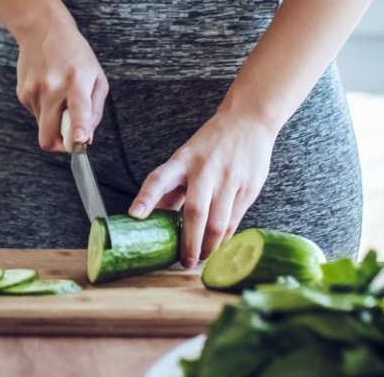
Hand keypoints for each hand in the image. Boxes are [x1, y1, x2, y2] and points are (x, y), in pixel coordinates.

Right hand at [12, 16, 107, 152]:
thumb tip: (86, 139)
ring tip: (60, 96)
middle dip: (61, 145)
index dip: (78, 127)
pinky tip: (49, 90)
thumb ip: (94, 111)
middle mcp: (52, 87)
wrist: (42, 29)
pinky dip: (45, 110)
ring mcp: (33, 91)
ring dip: (54, 122)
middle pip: (49, 136)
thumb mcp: (97, 78)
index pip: (78, 108)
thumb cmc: (75, 55)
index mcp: (76, 81)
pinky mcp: (22, 94)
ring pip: (43, 128)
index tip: (79, 139)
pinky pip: (36, 115)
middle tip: (72, 136)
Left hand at [128, 111, 276, 267]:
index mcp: (182, 160)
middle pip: (195, 211)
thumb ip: (171, 187)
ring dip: (209, 246)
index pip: (159, 178)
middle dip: (189, 242)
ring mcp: (228, 179)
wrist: (249, 121)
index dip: (145, 197)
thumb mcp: (186, 158)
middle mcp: (204, 169)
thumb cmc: (211, 144)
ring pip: (217, 222)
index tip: (135, 215)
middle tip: (184, 261)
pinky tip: (219, 246)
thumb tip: (151, 216)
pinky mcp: (248, 188)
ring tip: (202, 258)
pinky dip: (225, 238)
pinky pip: (234, 221)